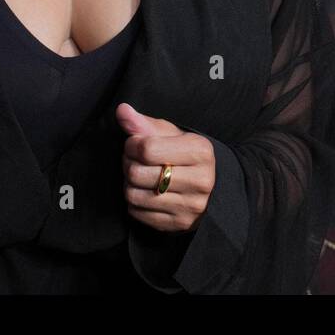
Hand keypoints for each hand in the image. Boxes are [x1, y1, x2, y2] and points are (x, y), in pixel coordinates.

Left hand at [116, 102, 215, 234]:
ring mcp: (190, 206)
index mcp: (200, 152)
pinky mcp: (178, 224)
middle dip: (128, 163)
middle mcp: (200, 180)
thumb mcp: (172, 134)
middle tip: (135, 160)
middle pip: (137, 173)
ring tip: (138, 175)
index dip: (132, 144)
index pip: (147, 148)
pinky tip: (144, 191)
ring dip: (128, 183)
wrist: (212, 187)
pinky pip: (137, 212)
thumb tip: (122, 110)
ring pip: (134, 194)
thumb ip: (144, 123)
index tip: (134, 143)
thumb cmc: (186, 155)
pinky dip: (133, 201)